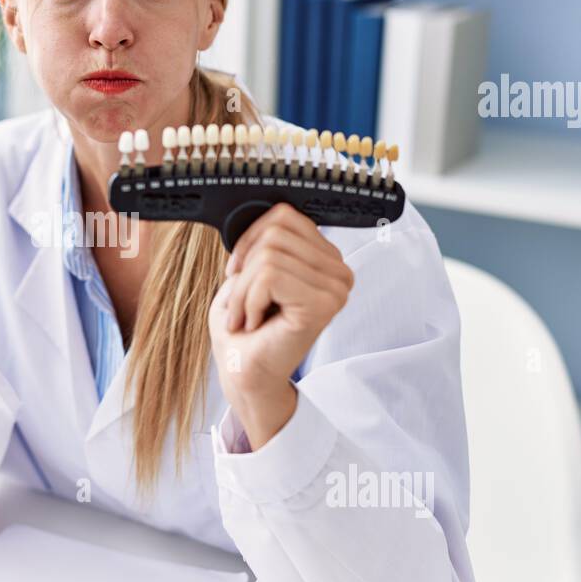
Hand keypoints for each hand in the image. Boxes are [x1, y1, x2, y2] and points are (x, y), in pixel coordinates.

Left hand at [207, 204, 353, 447]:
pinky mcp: (323, 304)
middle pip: (276, 233)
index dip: (249, 241)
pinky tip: (255, 323)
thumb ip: (268, 239)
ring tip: (248, 317)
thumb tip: (269, 209)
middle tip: (243, 305)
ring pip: (269, 255)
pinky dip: (249, 300)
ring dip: (244, 290)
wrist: (243, 372)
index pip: (284, 215)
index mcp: (326, 258)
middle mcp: (340, 272)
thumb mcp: (251, 270)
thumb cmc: (245, 327)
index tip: (240, 275)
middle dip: (245, 269)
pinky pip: (269, 275)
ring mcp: (336, 288)